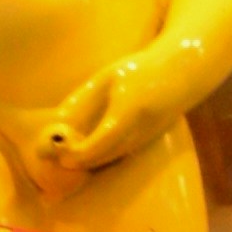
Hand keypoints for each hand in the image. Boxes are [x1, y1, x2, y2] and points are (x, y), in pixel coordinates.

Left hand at [23, 49, 173, 184]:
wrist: (181, 75)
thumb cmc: (140, 70)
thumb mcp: (108, 77)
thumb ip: (83, 98)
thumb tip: (57, 122)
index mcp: (130, 112)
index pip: (102, 141)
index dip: (79, 153)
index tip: (59, 153)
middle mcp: (139, 133)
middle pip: (102, 157)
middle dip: (76, 160)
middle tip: (50, 155)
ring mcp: (144, 142)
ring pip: (108, 160)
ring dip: (84, 161)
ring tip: (61, 153)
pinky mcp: (143, 145)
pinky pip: (115, 156)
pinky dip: (97, 157)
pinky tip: (80, 150)